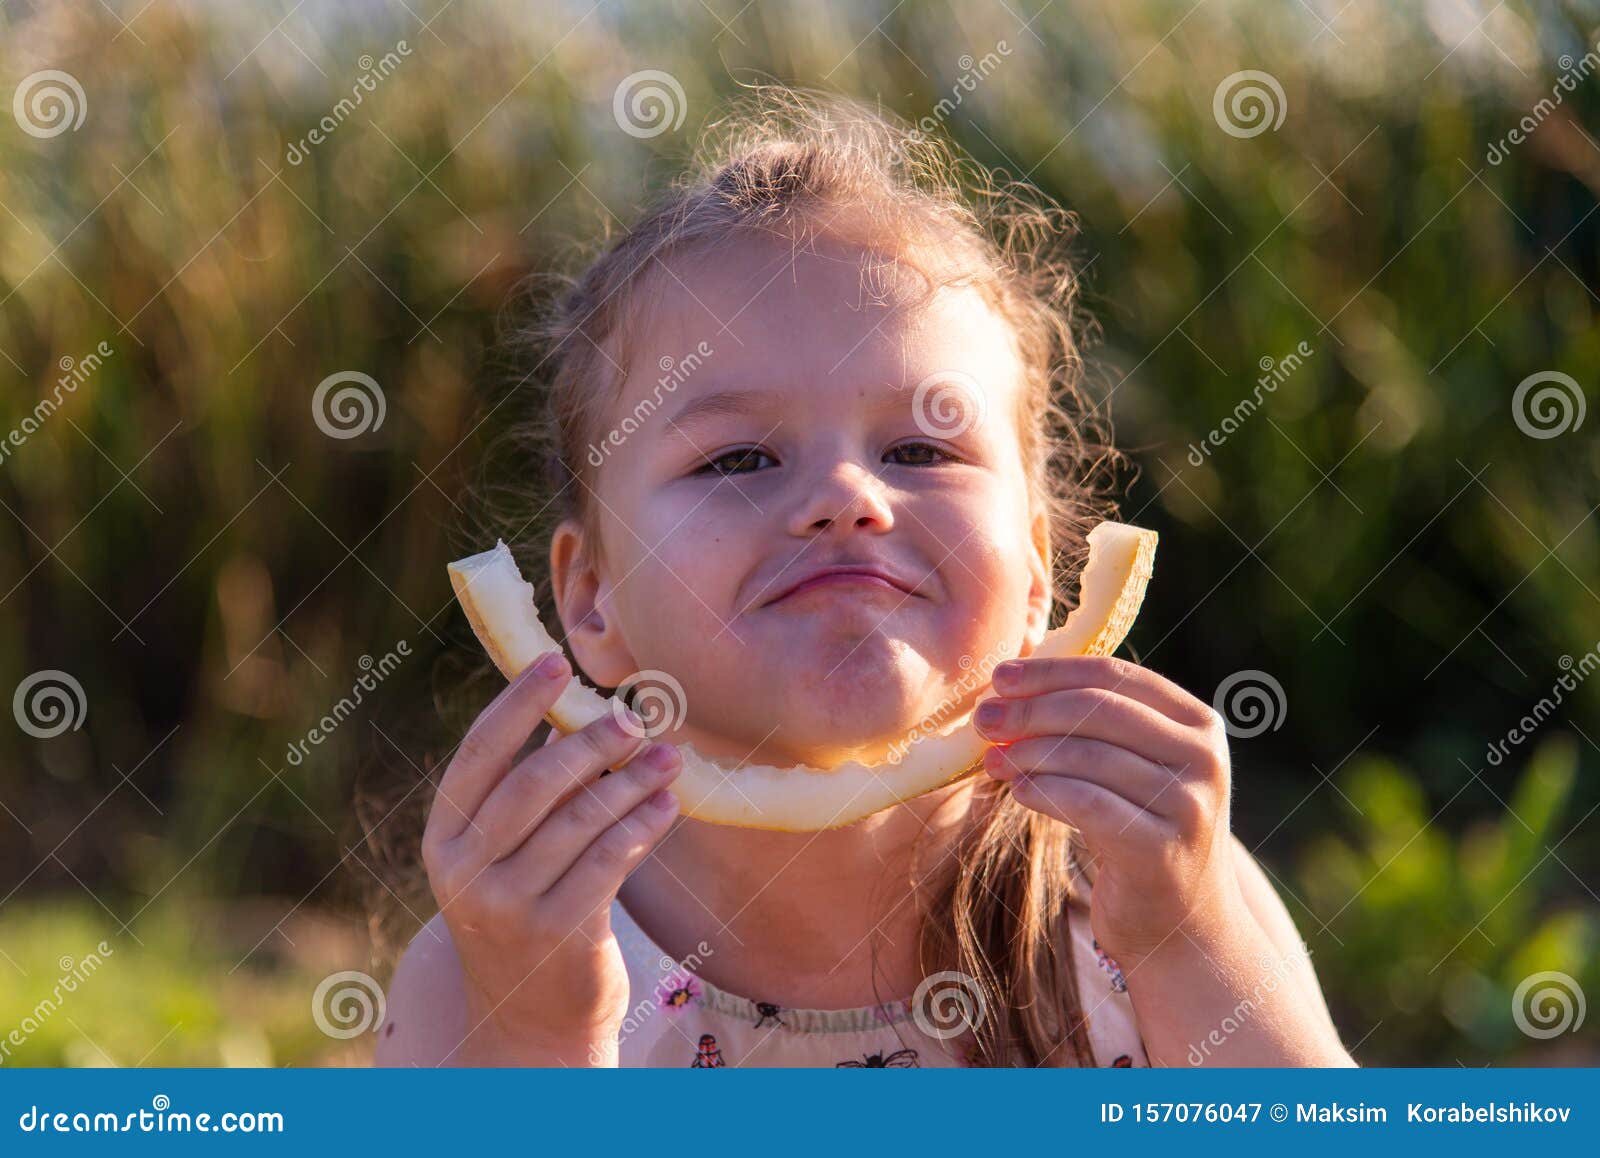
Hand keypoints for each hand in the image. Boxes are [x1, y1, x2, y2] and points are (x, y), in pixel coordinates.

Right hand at [420, 649, 681, 1063]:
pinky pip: (608, 863)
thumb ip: (532, 790)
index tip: (556, 663)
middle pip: (533, 785)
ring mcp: (508, 908)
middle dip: (590, 743)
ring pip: (579, 822)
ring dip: (631, 782)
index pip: (478, 754)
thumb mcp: (508, 853)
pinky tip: (667, 806)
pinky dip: (641, 826)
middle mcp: (465, 873)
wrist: (529, 1023)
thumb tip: (575, 713)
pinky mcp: (557, 936)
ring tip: (669, 756)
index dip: (517, 704)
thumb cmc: (527, 912)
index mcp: (443, 838)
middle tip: (635, 720)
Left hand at [974, 655, 1247, 967]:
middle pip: (1099, 709)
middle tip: (983, 720)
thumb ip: (1089, 724)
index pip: (1114, 674)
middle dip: (1031, 710)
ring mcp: (1187, 805)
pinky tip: (1015, 790)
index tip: (999, 678)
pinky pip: (1088, 804)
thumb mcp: (1129, 768)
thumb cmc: (1139, 831)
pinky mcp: (1161, 850)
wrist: (1182, 925)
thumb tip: (1007, 689)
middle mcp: (1203, 758)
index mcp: (1197, 721)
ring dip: (1028, 752)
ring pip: (1089, 756)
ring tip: (992, 760)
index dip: (1049, 672)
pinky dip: (1043, 791)